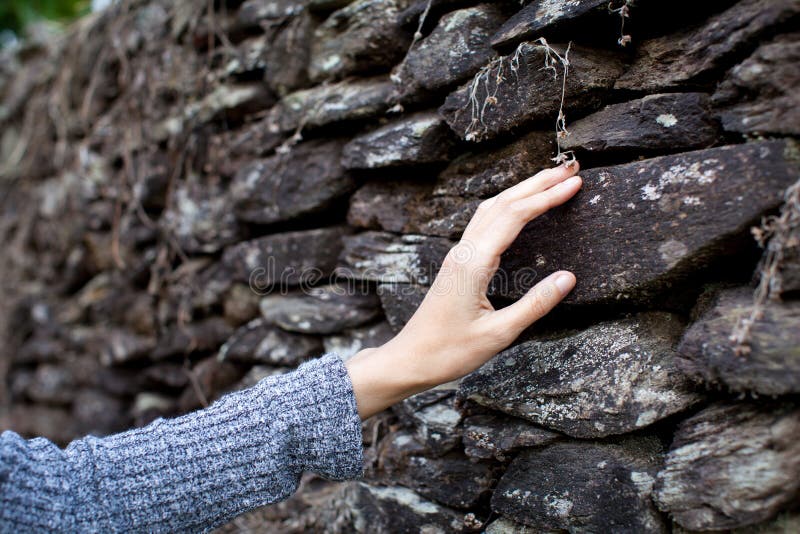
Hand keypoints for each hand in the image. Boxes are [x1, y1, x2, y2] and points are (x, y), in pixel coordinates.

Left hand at [345, 163, 581, 418]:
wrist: (409, 359)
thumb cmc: (448, 351)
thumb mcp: (498, 334)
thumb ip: (534, 305)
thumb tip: (568, 277)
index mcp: (473, 264)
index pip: (514, 216)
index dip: (546, 197)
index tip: (573, 184)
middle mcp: (464, 252)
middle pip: (502, 203)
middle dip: (537, 183)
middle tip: (569, 168)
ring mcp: (458, 255)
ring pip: (491, 209)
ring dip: (521, 191)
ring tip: (551, 181)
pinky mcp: (458, 263)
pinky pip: (483, 223)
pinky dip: (506, 207)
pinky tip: (519, 208)